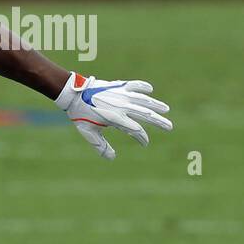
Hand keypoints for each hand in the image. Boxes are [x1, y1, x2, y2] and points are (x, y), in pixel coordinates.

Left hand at [54, 73, 172, 159]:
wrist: (73, 93)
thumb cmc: (80, 114)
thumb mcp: (88, 132)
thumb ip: (101, 145)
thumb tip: (112, 158)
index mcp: (116, 118)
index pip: (136, 130)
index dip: (142, 138)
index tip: (145, 143)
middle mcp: (122, 106)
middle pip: (146, 114)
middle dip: (159, 122)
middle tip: (170, 127)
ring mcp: (122, 94)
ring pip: (144, 100)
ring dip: (156, 105)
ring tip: (166, 109)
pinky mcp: (119, 86)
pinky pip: (135, 85)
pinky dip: (143, 87)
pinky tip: (150, 90)